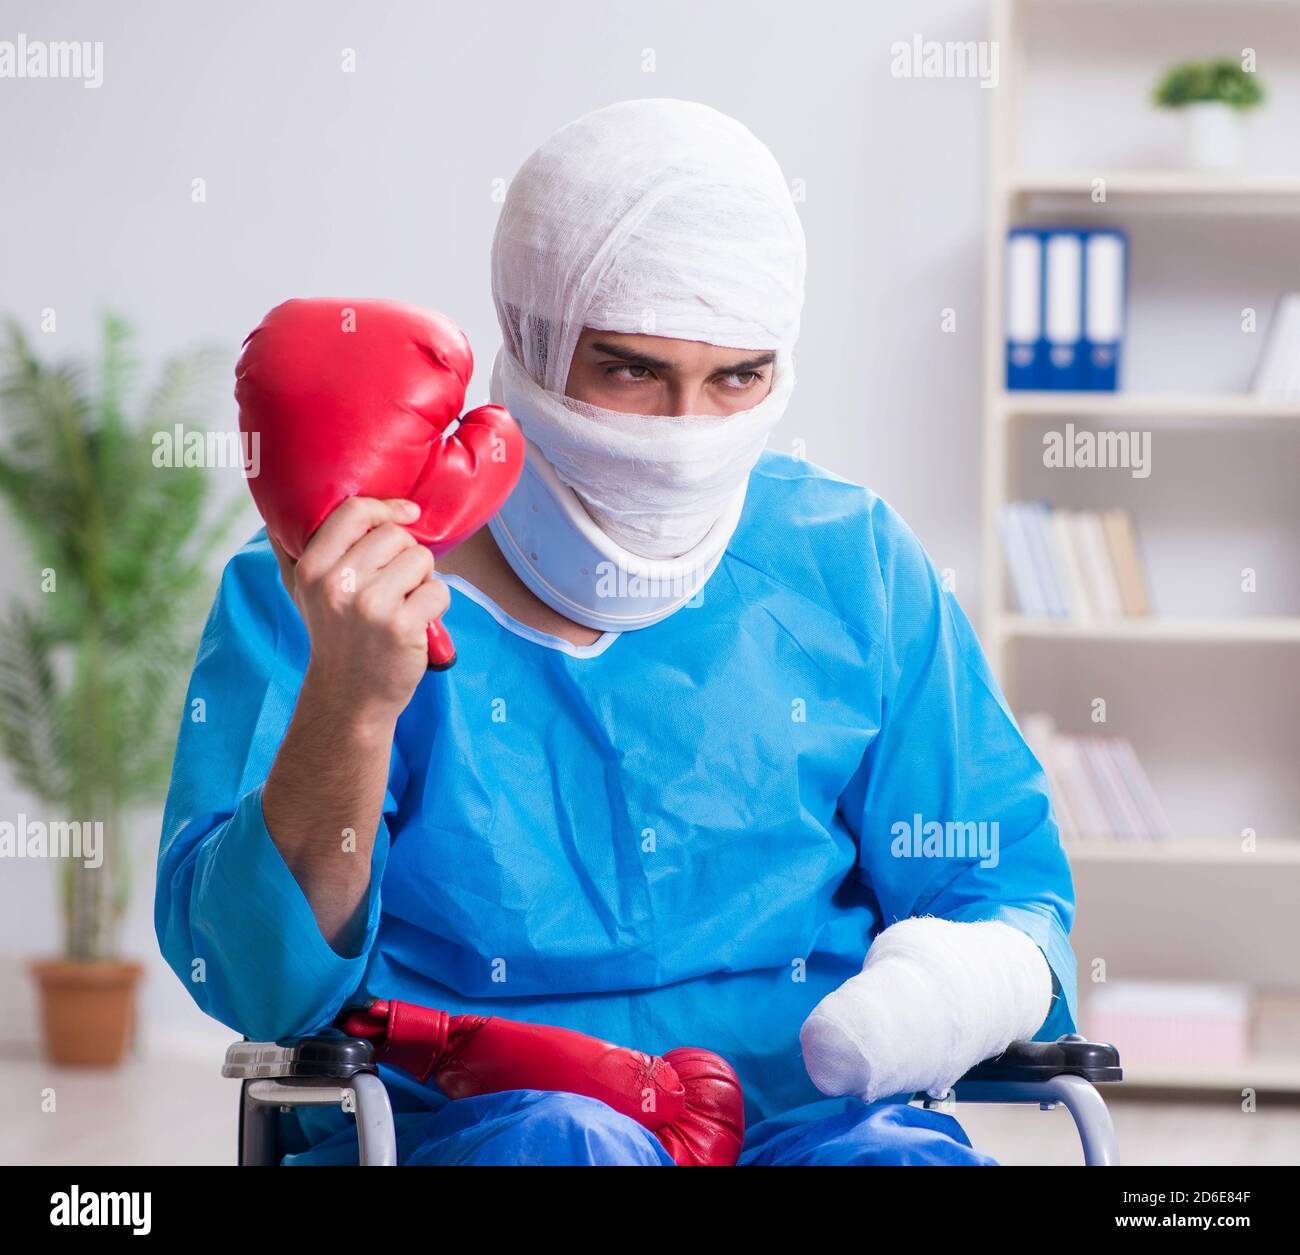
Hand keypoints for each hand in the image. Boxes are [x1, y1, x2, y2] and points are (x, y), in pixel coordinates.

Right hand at [270, 497, 449, 724]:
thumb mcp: (302, 594)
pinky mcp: (401, 626)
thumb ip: (292, 553)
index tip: (408, 514)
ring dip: (423, 580)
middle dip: (407, 555)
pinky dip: (436, 605)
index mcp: (313, 568)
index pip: (355, 512)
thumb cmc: (334, 637)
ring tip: (405, 604)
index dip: (387, 508)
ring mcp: (370, 605)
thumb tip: (278, 515)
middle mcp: (337, 583)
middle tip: (397, 585)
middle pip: (396, 535)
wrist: (348, 696)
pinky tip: (418, 622)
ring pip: (422, 559)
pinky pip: (438, 590)